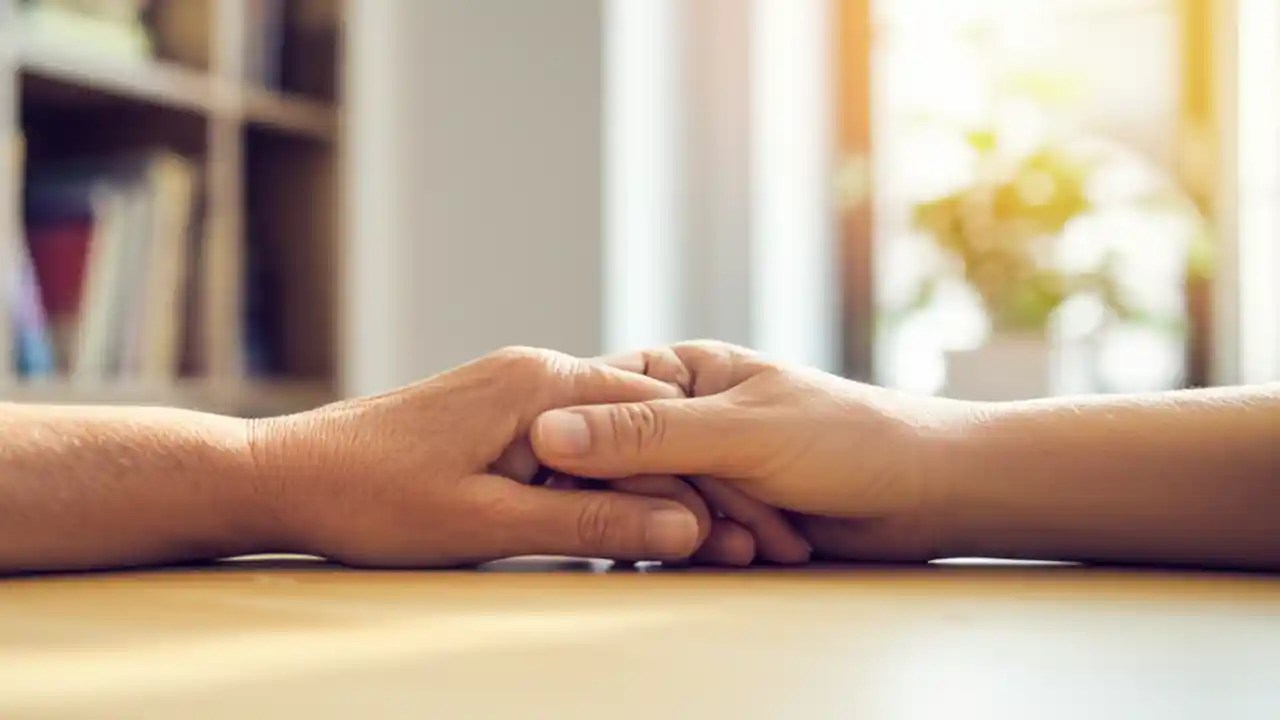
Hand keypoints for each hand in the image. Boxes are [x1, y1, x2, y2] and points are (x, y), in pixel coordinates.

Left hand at [248, 347, 709, 566]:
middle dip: (682, 485)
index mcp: (543, 384)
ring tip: (677, 543)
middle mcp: (534, 371)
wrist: (285, 474)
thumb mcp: (491, 524)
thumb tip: (683, 528)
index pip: (657, 422)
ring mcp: (511, 388)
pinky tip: (607, 521)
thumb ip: (591, 524)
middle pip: (638, 426)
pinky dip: (594, 482)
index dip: (704, 480)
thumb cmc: (375, 499)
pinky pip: (567, 443)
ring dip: (639, 487)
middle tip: (730, 544)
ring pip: (605, 436)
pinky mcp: (491, 412)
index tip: (740, 533)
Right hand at [532, 341, 967, 561]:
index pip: (594, 402)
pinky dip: (707, 551)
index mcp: (682, 370)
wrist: (928, 492)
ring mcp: (702, 466)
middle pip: (615, 464)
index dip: (582, 448)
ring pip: (647, 507)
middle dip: (654, 500)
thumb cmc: (850, 439)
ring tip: (745, 539)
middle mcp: (683, 415)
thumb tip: (549, 431)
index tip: (578, 486)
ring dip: (687, 531)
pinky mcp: (722, 511)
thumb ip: (646, 436)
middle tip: (694, 524)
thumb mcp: (740, 433)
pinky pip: (679, 537)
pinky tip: (747, 551)